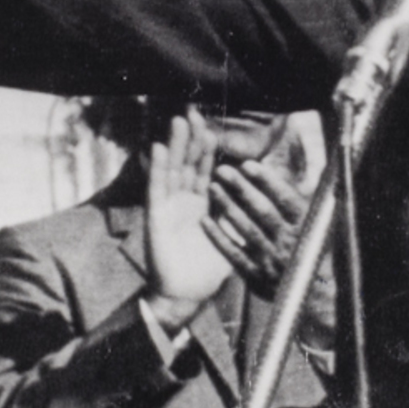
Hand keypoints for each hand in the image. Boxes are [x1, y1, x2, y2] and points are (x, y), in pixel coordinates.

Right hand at [143, 111, 233, 328]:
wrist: (186, 293)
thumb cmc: (207, 270)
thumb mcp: (230, 237)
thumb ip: (235, 215)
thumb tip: (253, 196)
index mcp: (200, 205)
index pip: (204, 170)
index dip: (206, 150)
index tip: (211, 128)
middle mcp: (182, 201)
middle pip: (187, 164)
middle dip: (191, 139)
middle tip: (194, 114)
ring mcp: (168, 206)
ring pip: (172, 169)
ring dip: (175, 146)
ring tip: (179, 122)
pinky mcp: (156, 215)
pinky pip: (157, 188)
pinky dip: (158, 168)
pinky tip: (160, 148)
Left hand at [207, 154, 334, 347]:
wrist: (318, 297)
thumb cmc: (315, 252)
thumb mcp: (321, 226)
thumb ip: (305, 202)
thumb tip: (308, 169)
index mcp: (309, 227)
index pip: (286, 199)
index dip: (266, 180)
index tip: (248, 164)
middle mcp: (291, 243)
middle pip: (262, 211)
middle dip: (241, 188)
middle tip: (222, 171)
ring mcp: (273, 261)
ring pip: (247, 230)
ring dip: (227, 207)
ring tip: (212, 188)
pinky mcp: (257, 277)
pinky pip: (234, 254)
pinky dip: (218, 237)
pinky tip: (205, 221)